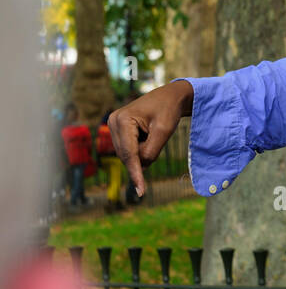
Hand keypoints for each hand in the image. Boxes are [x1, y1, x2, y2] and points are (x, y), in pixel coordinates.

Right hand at [108, 80, 193, 195]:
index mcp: (122, 120)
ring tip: (153, 133)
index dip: (136, 174)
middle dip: (144, 156)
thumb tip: (142, 167)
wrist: (169, 97)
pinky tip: (148, 135)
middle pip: (128, 155)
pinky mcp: (117, 130)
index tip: (140, 191)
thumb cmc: (168, 110)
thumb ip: (151, 152)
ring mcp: (113, 126)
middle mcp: (113, 122)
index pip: (130, 154)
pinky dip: (140, 148)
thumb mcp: (164, 132)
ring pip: (128, 154)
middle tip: (158, 139)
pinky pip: (129, 149)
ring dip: (143, 152)